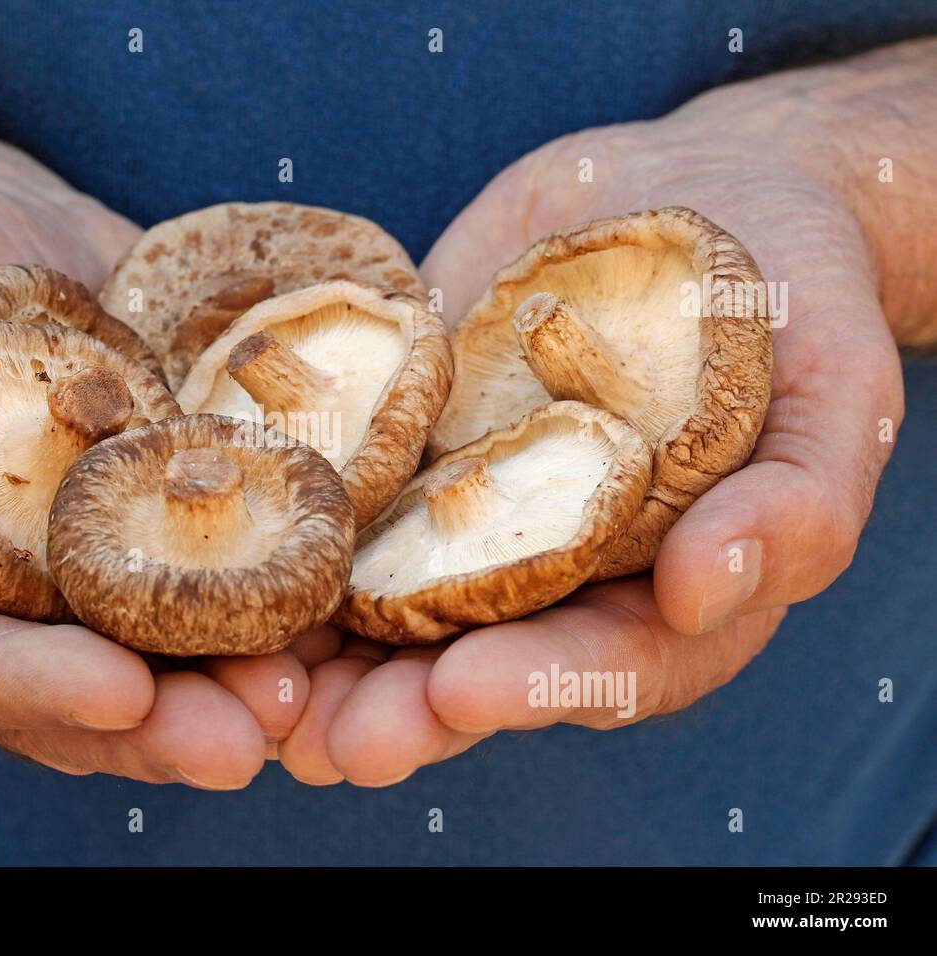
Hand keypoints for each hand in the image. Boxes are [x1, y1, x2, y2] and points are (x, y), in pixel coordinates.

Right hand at [0, 136, 312, 786]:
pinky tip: (325, 619)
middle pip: (74, 694)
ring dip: (224, 690)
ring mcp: (87, 574)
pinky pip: (212, 582)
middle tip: (242, 738)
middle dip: (158, 726)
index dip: (35, 690)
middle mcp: (1, 605)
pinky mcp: (157, 528)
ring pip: (155, 660)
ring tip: (297, 700)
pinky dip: (264, 607)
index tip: (120, 695)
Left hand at [279, 73, 903, 784]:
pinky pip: (337, 486)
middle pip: (471, 659)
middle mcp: (547, 568)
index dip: (535, 687)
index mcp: (654, 590)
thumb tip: (715, 590)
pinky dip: (283, 521)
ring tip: (254, 690)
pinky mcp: (403, 437)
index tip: (464, 693)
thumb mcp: (832, 391)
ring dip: (318, 652)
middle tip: (331, 744)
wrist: (697, 190)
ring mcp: (464, 504)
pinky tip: (223, 543)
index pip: (599, 665)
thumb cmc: (795, 298)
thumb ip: (798, 503)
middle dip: (399, 705)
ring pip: (383, 598)